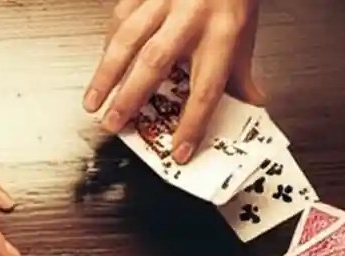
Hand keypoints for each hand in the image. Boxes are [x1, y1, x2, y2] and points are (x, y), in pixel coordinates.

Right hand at [85, 0, 264, 163]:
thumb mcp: (245, 34)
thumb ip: (241, 74)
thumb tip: (250, 107)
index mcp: (223, 33)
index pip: (206, 88)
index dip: (192, 123)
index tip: (180, 151)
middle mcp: (191, 16)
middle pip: (156, 62)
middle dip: (131, 98)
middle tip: (113, 125)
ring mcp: (164, 0)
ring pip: (128, 39)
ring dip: (106, 74)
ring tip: (93, 103)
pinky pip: (121, 17)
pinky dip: (108, 44)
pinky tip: (102, 64)